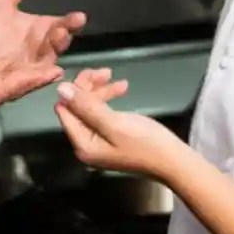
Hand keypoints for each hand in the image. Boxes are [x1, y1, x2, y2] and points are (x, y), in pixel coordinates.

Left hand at [0, 0, 86, 80]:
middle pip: (58, 44)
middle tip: (66, 27)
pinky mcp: (17, 86)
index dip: (70, 22)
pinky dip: (40, 78)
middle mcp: (39, 51)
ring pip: (48, 63)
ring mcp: (30, 71)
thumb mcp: (0, 5)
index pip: (60, 25)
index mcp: (39, 32)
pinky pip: (31, 83)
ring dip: (55, 52)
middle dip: (64, 36)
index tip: (78, 16)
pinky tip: (50, 72)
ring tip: (58, 38)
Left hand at [54, 73, 186, 179]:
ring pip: (91, 108)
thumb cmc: (145, 142)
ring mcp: (98, 141)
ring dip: (102, 91)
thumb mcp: (114, 123)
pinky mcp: (110, 137)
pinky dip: (109, 100)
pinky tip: (123, 89)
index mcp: (82, 144)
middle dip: (89, 88)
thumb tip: (60, 89)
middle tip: (107, 72)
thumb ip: (86, 107)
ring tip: (120, 81)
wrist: (173, 161)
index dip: (74, 90)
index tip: (91, 74)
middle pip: (77, 108)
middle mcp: (85, 144)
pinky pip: (102, 114)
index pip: (65, 111)